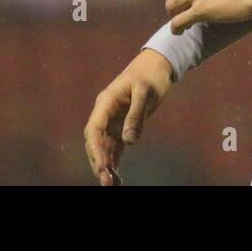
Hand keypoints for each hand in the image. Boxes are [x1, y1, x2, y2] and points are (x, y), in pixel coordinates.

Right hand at [83, 49, 173, 185]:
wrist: (158, 66)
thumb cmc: (151, 75)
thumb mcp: (145, 92)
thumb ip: (136, 115)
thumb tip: (129, 141)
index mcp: (105, 103)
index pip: (94, 129)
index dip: (95, 149)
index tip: (101, 166)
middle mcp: (105, 114)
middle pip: (96, 142)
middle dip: (99, 162)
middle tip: (106, 182)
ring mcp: (113, 121)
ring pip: (104, 148)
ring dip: (106, 166)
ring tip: (112, 185)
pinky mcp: (122, 127)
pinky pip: (115, 147)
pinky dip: (115, 162)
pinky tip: (117, 178)